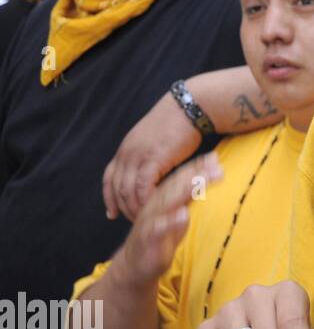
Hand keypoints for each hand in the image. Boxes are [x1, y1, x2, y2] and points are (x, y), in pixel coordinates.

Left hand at [104, 91, 201, 221]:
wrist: (189, 107)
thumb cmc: (180, 122)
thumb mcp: (155, 139)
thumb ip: (149, 154)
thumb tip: (153, 167)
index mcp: (126, 149)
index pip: (109, 178)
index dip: (109, 197)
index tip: (112, 212)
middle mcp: (126, 153)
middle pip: (117, 188)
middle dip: (123, 208)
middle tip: (134, 221)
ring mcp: (138, 156)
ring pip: (128, 191)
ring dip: (135, 209)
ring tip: (146, 220)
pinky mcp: (153, 159)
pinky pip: (144, 188)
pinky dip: (147, 202)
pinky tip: (155, 209)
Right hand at [114, 152, 222, 288]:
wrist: (134, 265)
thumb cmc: (160, 237)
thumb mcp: (178, 215)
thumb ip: (189, 199)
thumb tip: (207, 181)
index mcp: (163, 198)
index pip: (180, 179)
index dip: (197, 167)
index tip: (214, 156)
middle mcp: (156, 206)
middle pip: (176, 185)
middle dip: (195, 174)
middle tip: (215, 163)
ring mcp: (152, 221)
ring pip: (168, 203)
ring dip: (184, 191)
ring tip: (201, 180)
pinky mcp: (149, 239)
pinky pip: (160, 229)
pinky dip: (171, 221)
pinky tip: (183, 214)